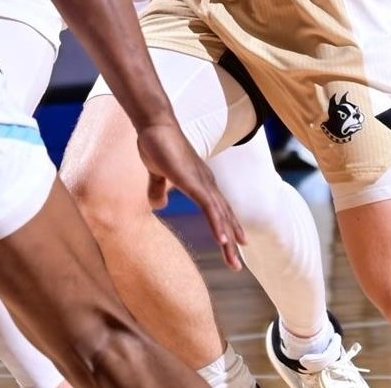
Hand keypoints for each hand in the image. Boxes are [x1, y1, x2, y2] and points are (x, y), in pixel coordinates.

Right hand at [132, 120, 244, 269]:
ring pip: (220, 217)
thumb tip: (159, 205)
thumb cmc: (156, 144)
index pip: (218, 209)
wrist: (154, 125)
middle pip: (224, 217)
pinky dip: (217, 225)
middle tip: (236, 265)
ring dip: (228, 240)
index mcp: (200, 182)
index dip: (227, 227)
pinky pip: (209, 209)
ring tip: (233, 261)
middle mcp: (207, 184)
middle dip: (231, 241)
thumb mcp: (157, 173)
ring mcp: (203, 183)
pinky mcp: (194, 183)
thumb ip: (158, 189)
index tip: (236, 244)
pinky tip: (223, 241)